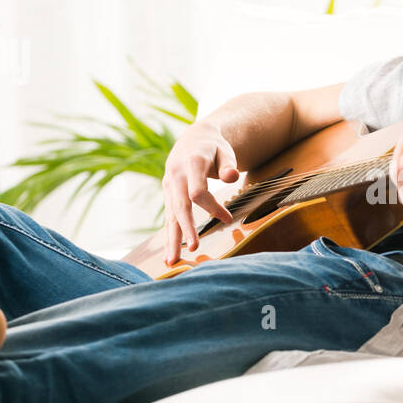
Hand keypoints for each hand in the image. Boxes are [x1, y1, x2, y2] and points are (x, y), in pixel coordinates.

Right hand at [161, 120, 239, 264]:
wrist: (191, 140)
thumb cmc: (213, 148)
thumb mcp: (224, 151)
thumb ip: (229, 164)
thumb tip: (233, 176)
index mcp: (191, 163)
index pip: (198, 191)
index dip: (213, 207)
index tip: (228, 219)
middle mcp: (176, 176)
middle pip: (180, 206)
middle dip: (186, 227)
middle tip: (194, 247)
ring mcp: (169, 186)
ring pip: (170, 215)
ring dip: (172, 239)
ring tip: (172, 262)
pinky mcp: (169, 196)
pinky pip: (169, 218)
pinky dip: (169, 237)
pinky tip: (170, 256)